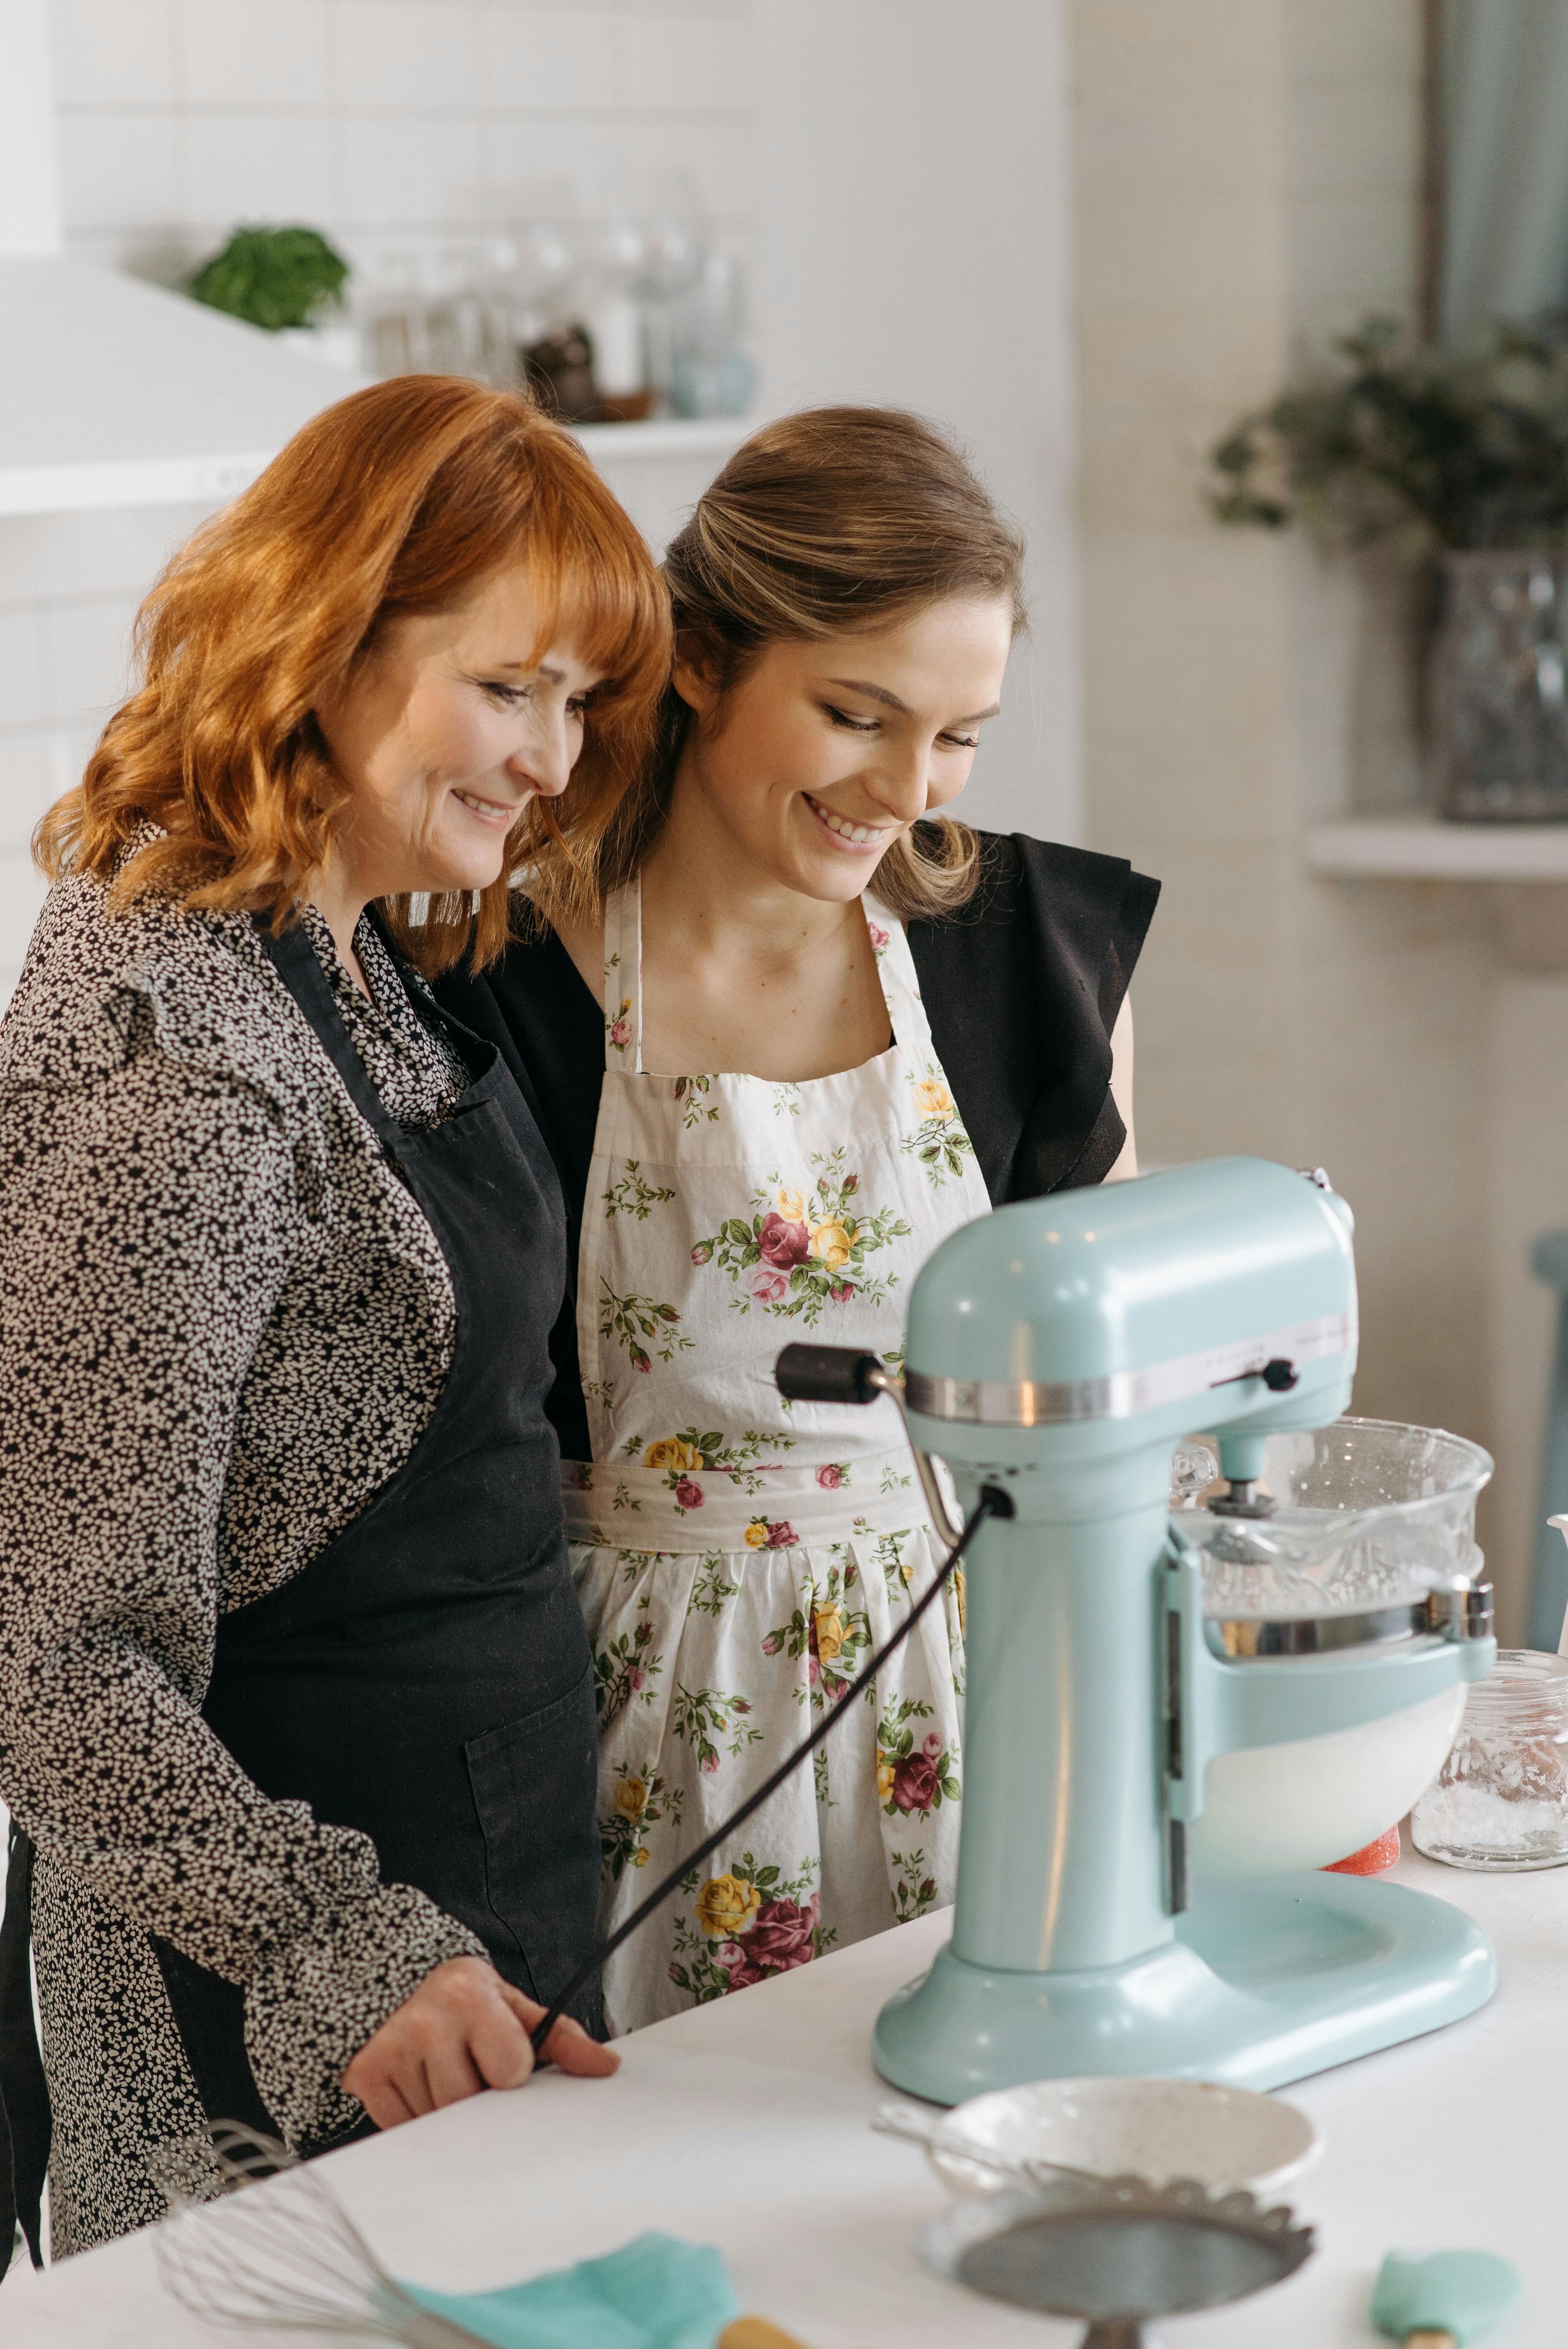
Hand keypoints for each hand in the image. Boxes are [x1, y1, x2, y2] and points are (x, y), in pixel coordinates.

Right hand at [340, 1955, 616, 2127]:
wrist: (390, 1977)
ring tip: (442, 2070)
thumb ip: (561, 2037)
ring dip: (447, 2110)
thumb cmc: (463, 1998)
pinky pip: (405, 2128)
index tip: (500, 2056)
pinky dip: (417, 2117)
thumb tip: (607, 2066)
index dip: (510, 2072)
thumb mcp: (513, 2006)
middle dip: (477, 2095)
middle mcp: (426, 2020)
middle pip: (471, 2103)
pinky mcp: (365, 2077)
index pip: (510, 2070)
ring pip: (438, 2120)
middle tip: (469, 2064)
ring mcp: (390, 2050)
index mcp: (469, 1995)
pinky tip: (418, 2083)